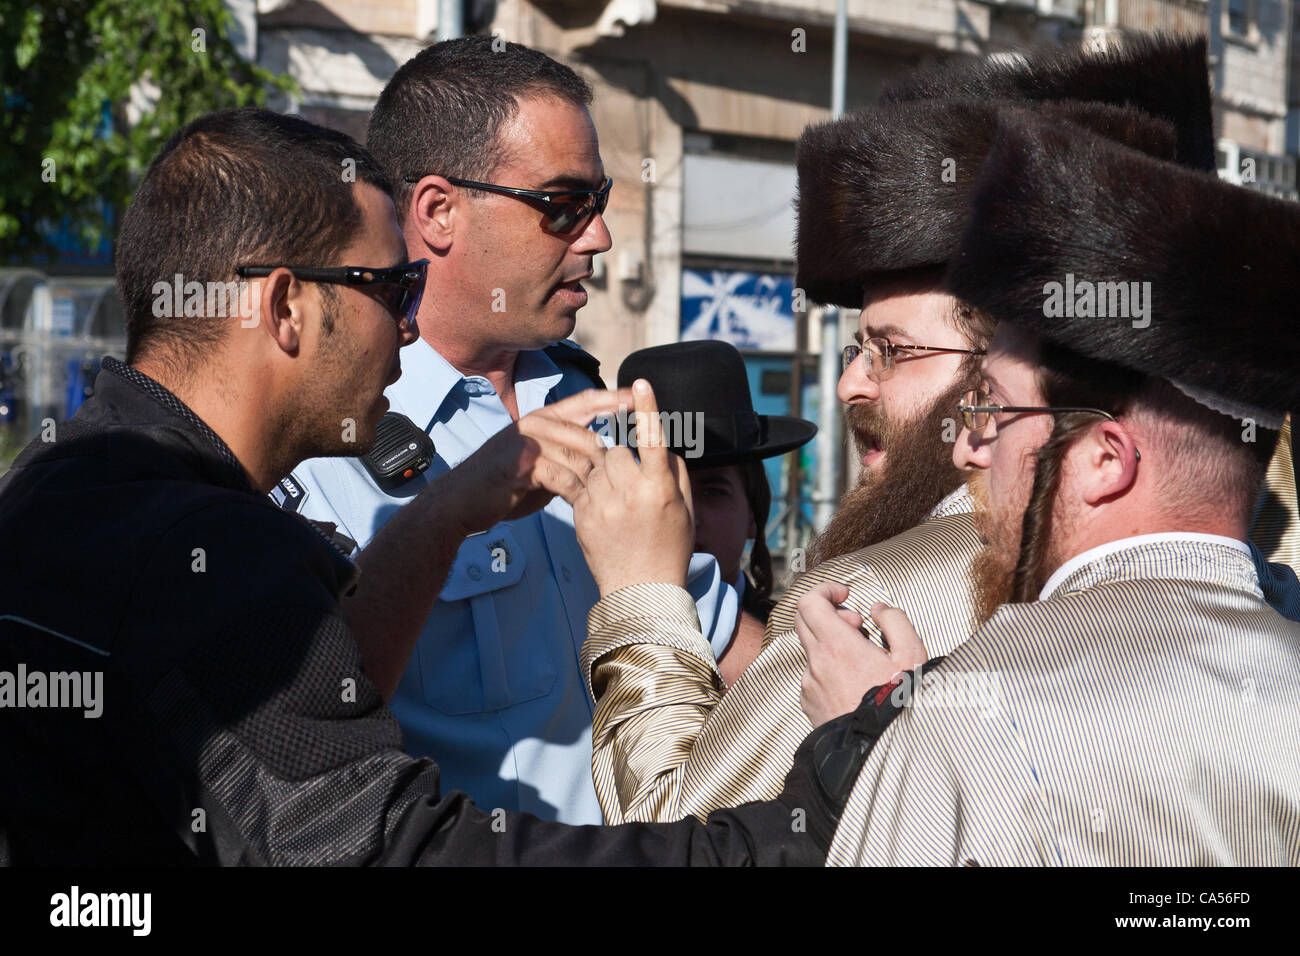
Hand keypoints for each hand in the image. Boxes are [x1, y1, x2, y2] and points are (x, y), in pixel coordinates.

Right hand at [438, 387, 631, 537]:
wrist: (463, 500)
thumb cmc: (504, 484)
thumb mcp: (539, 463)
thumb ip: (565, 455)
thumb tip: (600, 461)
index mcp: (542, 418)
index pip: (585, 401)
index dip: (613, 398)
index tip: (638, 398)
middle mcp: (535, 424)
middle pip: (587, 434)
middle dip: (610, 456)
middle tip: (630, 474)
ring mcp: (527, 443)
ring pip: (578, 457)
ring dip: (594, 480)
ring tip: (608, 496)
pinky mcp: (522, 465)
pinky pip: (562, 476)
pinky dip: (576, 492)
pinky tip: (583, 503)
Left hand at [573, 378, 693, 596]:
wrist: (641, 590)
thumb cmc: (670, 549)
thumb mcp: (687, 510)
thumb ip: (677, 472)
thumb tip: (665, 446)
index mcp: (660, 488)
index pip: (653, 438)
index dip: (647, 407)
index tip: (640, 381)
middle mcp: (630, 492)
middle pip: (617, 450)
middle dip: (622, 457)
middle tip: (631, 481)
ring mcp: (603, 503)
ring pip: (596, 463)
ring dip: (604, 471)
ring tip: (617, 497)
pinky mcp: (582, 514)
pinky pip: (580, 483)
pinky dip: (589, 485)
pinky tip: (602, 504)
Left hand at [795, 582, 927, 726]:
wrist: (884, 752)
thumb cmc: (900, 707)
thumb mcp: (912, 657)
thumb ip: (895, 621)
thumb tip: (878, 609)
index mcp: (837, 647)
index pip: (809, 602)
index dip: (825, 591)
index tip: (846, 596)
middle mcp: (816, 664)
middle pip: (804, 620)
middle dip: (830, 614)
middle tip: (858, 627)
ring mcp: (809, 685)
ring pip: (811, 649)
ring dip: (832, 645)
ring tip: (864, 662)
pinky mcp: (809, 703)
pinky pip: (813, 674)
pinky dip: (829, 669)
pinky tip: (855, 683)